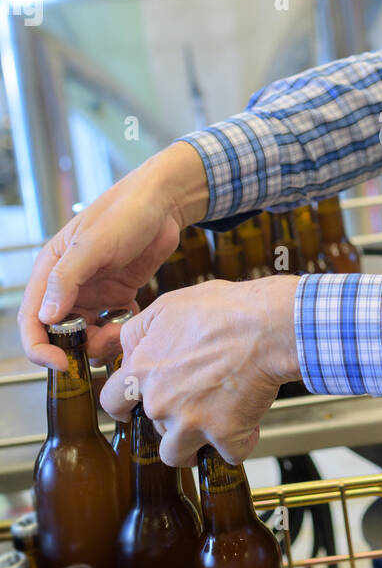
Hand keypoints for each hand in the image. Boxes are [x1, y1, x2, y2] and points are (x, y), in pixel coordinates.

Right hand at [18, 143, 209, 370]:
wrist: (164, 202)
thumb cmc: (125, 212)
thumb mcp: (93, 243)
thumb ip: (67, 279)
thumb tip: (46, 317)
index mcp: (51, 271)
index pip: (32, 320)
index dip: (40, 348)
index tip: (61, 364)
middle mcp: (68, 286)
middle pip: (59, 334)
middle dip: (78, 348)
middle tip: (106, 344)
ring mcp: (93, 292)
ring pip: (88, 335)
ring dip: (103, 342)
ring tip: (125, 330)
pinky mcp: (117, 295)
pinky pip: (113, 326)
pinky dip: (122, 332)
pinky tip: (135, 317)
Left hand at [99, 276, 300, 466]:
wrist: (268, 327)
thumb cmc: (227, 310)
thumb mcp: (170, 305)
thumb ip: (140, 331)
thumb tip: (129, 348)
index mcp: (143, 370)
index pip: (112, 402)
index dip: (124, 407)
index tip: (134, 409)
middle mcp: (160, 402)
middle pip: (153, 429)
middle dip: (173, 419)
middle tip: (197, 403)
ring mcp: (190, 423)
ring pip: (180, 455)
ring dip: (196, 444)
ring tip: (214, 425)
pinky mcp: (223, 436)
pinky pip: (228, 455)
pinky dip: (239, 444)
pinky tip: (247, 424)